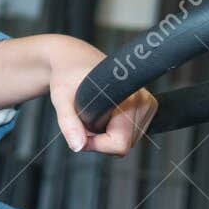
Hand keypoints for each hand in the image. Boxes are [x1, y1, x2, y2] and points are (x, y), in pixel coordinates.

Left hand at [44, 35, 157, 155]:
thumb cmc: (67, 76)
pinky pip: (129, 135)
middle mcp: (145, 102)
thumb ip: (68, 123)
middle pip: (123, 144)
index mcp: (129, 98)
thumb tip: (78, 147)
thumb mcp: (60, 98)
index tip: (79, 129)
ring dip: (105, 134)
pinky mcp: (148, 108)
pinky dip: (113, 130)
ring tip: (94, 112)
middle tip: (85, 116)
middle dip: (99, 138)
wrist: (75, 61)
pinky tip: (105, 114)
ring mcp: (149, 105)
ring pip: (126, 142)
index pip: (120, 143)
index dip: (96, 143)